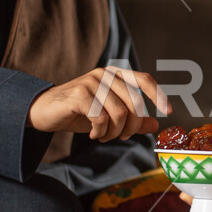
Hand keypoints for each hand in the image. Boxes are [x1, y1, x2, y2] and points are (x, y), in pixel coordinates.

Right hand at [27, 67, 171, 141]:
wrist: (43, 110)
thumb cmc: (78, 112)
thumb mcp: (108, 116)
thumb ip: (132, 118)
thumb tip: (155, 125)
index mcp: (116, 74)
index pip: (144, 80)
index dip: (158, 95)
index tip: (168, 111)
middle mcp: (105, 74)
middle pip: (134, 104)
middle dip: (131, 127)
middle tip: (121, 136)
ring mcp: (92, 82)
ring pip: (119, 114)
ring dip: (114, 132)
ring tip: (104, 136)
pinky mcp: (79, 94)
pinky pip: (101, 118)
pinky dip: (100, 132)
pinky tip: (93, 134)